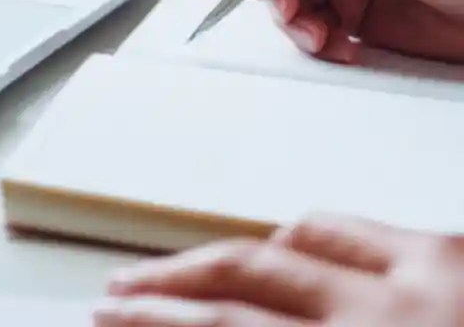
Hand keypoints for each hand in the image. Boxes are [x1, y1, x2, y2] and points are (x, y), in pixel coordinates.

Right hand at [96, 214, 463, 326]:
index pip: (232, 326)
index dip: (159, 319)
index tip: (113, 317)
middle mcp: (397, 307)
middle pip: (247, 266)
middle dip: (170, 279)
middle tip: (120, 292)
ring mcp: (436, 270)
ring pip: (300, 232)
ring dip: (234, 252)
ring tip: (189, 270)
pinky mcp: (462, 250)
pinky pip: (362, 226)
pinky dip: (309, 235)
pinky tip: (289, 249)